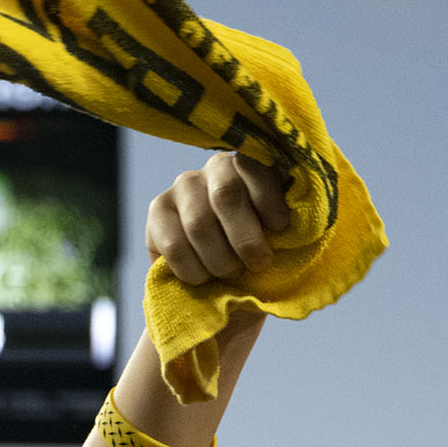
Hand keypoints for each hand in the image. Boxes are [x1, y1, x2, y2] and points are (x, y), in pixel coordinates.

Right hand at [147, 153, 291, 286]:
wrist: (224, 280)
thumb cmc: (261, 254)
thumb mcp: (282, 238)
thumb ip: (285, 228)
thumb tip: (290, 229)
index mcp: (254, 166)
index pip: (255, 166)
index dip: (268, 197)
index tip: (280, 228)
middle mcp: (215, 168)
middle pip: (226, 195)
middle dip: (246, 239)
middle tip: (258, 264)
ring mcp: (182, 187)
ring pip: (199, 225)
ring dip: (220, 260)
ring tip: (230, 273)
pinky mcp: (157, 210)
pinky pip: (174, 245)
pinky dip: (193, 270)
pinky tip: (204, 277)